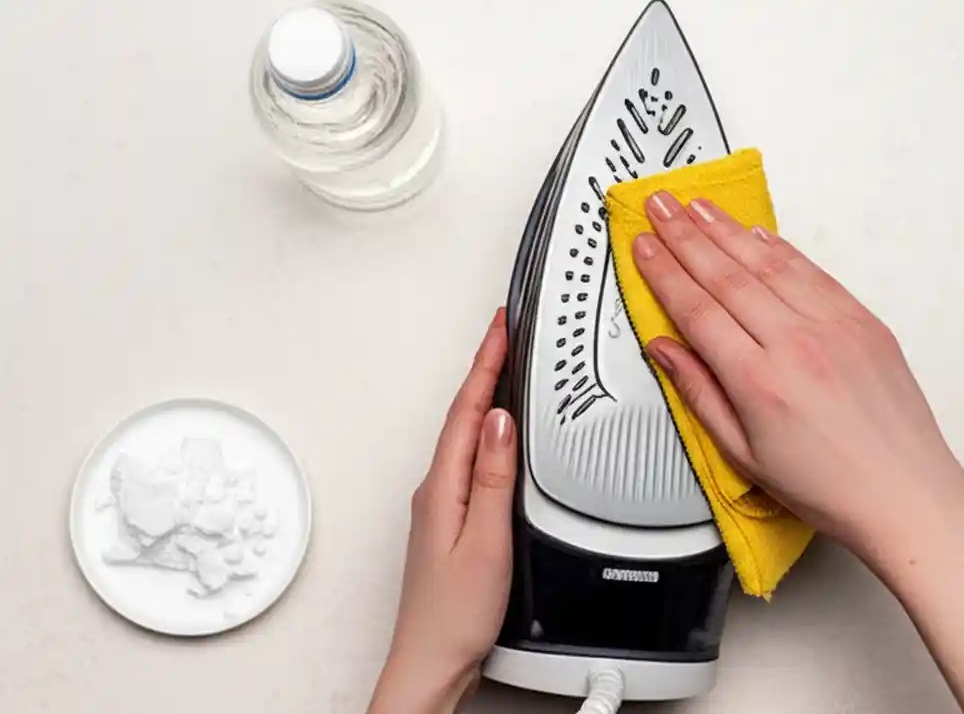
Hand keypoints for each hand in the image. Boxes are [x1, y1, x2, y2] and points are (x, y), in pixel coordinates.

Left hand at [370, 310, 515, 713]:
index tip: (501, 324)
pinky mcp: (451, 521)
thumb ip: (494, 477)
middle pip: (463, 414)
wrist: (431, 664)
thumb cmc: (456, 616)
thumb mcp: (486, 540)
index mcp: (442, 486)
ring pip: (465, 435)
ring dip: (485, 397)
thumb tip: (499, 420)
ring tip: (507, 366)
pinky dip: (486, 433)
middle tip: (507, 331)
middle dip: (486, 367)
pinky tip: (500, 435)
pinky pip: (469, 460)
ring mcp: (441, 505)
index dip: (486, 361)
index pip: (466, 409)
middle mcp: (436, 490)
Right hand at [634, 193, 963, 713]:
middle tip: (658, 205)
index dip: (663, 271)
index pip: (697, 308)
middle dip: (686, 234)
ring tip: (697, 206)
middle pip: (727, 273)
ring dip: (728, 229)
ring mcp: (835, 326)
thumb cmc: (830, 488)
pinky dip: (780, 247)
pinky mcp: (864, 322)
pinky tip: (756, 232)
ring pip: (769, 263)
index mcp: (760, 381)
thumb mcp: (744, 456)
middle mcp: (797, 343)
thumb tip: (666, 350)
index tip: (642, 245)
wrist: (907, 496)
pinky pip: (813, 272)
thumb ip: (700, 394)